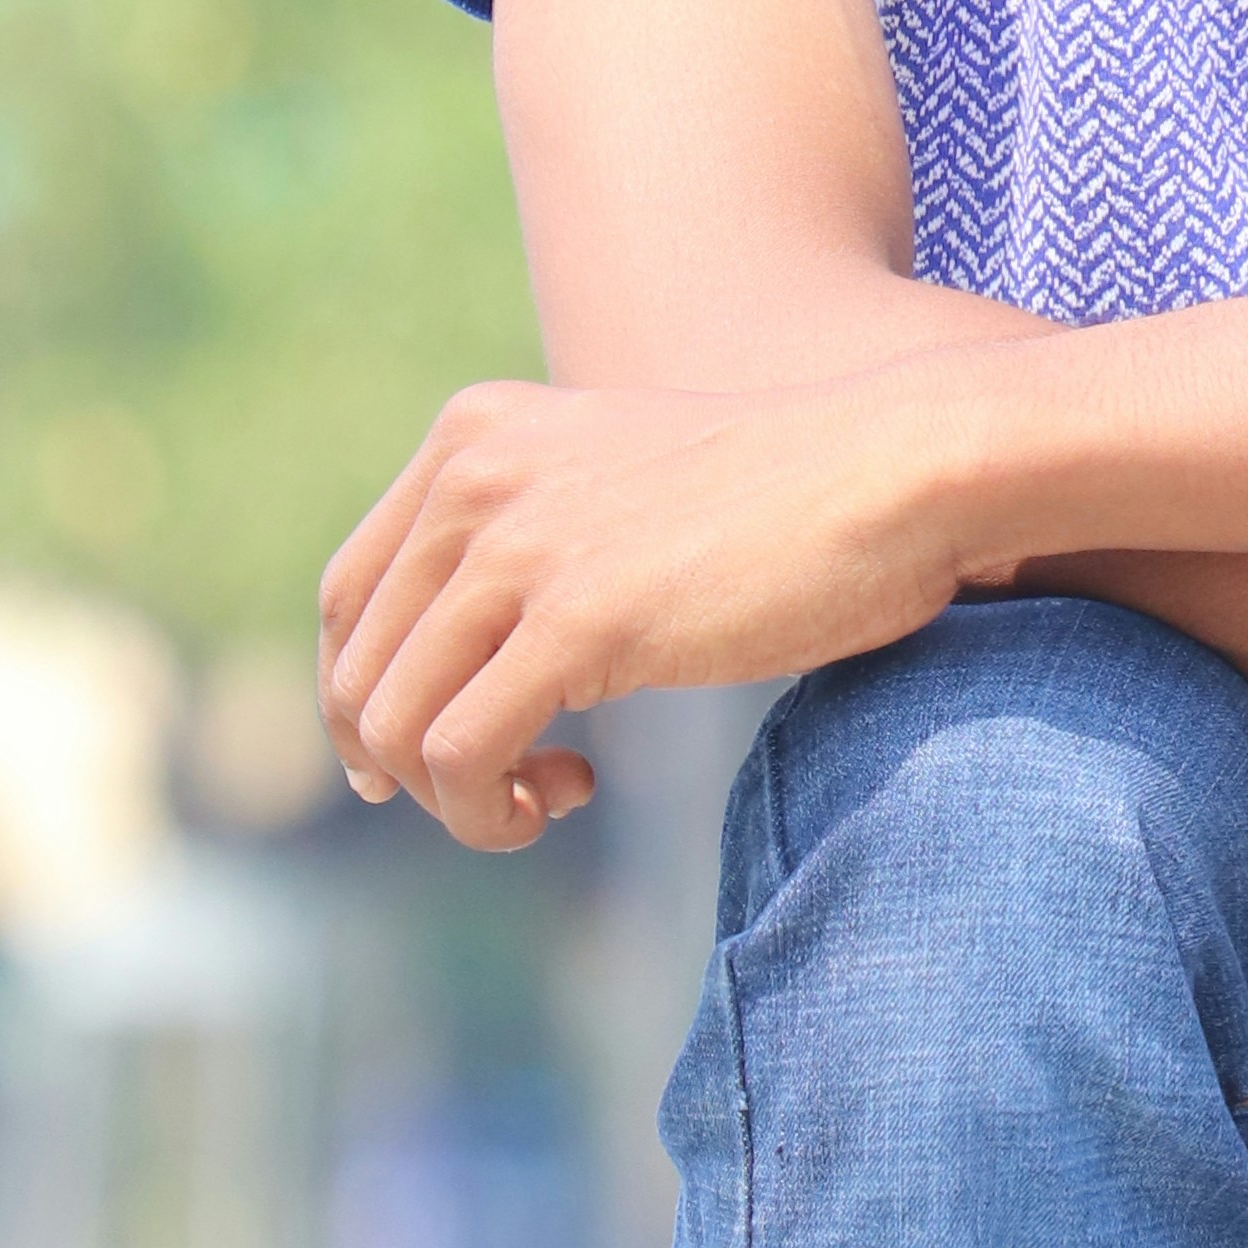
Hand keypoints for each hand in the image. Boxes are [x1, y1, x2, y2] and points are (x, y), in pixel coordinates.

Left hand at [316, 376, 973, 849]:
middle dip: (408, 766)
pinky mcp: (577, 619)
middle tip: (502, 795)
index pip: (348, 596)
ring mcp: (520, 545)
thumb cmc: (793, 497)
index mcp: (474, 436)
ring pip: (394, 726)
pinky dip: (489, 811)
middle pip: (358, 669)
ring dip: (453, 799)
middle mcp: (473, 478)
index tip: (427, 762)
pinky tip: (569, 794)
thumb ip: (539, 534)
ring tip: (545, 798)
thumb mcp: (623, 487)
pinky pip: (460, 755)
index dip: (365, 700)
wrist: (899, 470)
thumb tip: (475, 659)